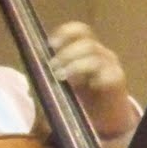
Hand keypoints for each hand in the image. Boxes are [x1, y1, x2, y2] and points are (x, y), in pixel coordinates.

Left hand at [48, 21, 138, 146]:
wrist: (104, 117)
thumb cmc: (79, 96)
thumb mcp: (61, 83)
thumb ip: (48, 75)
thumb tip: (29, 72)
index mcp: (86, 49)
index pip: (80, 30)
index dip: (65, 32)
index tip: (50, 44)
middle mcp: (100, 53)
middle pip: (87, 43)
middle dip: (66, 53)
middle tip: (52, 66)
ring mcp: (111, 66)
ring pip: (95, 57)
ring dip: (75, 65)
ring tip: (60, 77)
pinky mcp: (117, 81)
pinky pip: (106, 75)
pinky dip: (92, 79)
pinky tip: (83, 88)